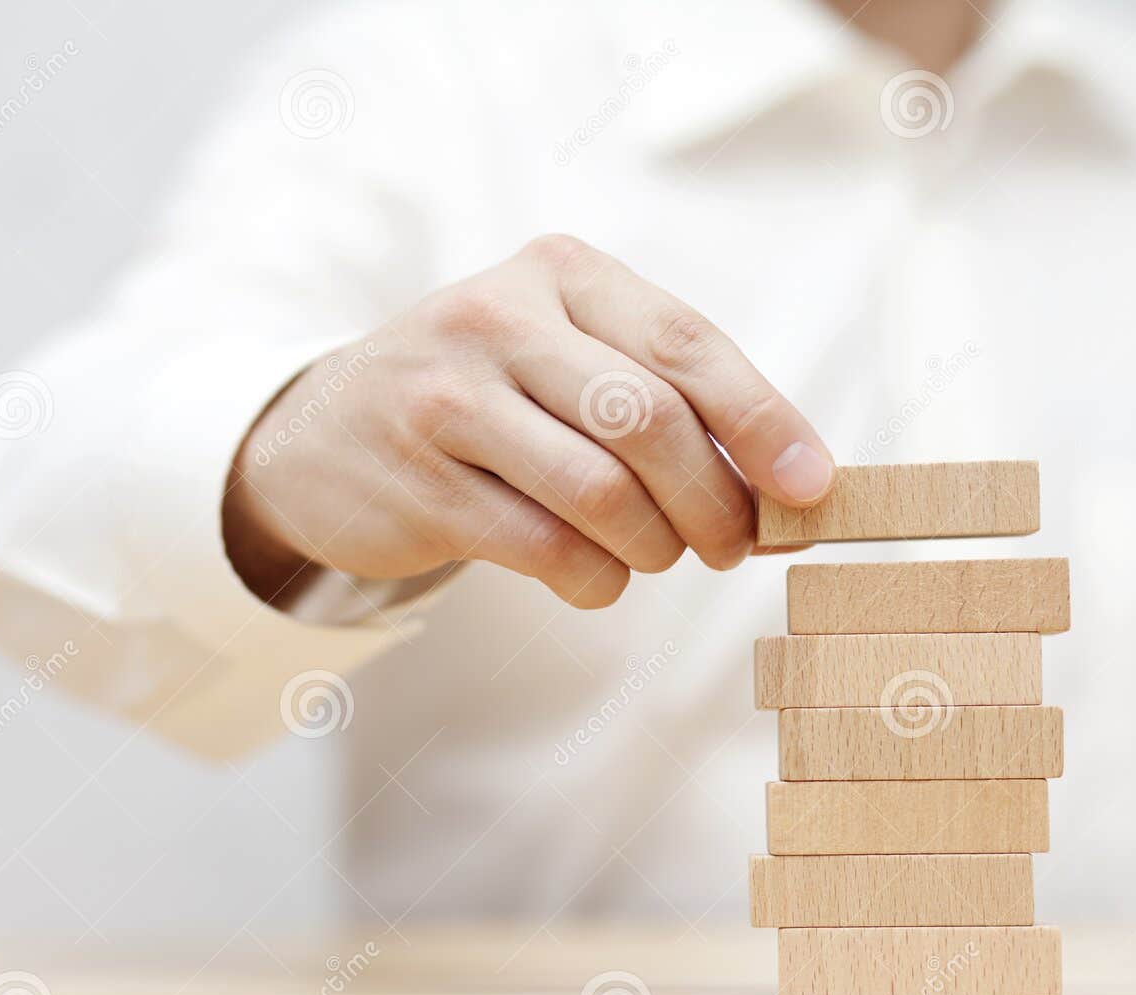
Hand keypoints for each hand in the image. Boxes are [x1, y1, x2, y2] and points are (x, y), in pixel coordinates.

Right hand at [223, 234, 833, 608]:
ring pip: (600, 494)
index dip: (762, 422)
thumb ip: (660, 394)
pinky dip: (594, 581)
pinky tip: (593, 577)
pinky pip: (545, 549)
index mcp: (558, 272)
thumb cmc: (481, 396)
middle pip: (649, 422)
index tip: (811, 489)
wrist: (323, 434)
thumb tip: (788, 482)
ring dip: (653, 548)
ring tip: (654, 557)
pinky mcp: (418, 484)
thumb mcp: (560, 354)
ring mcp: (446, 399)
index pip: (686, 345)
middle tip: (731, 546)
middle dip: (714, 502)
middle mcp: (497, 318)